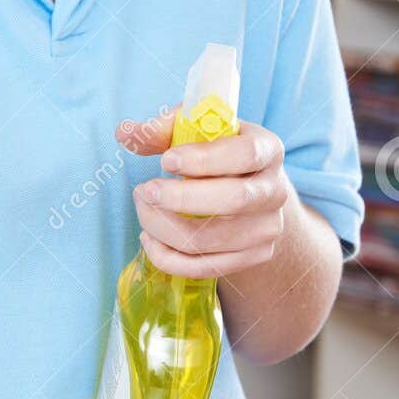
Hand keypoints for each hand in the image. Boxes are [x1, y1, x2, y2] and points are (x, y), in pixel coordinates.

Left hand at [115, 106, 289, 276]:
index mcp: (267, 149)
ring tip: (142, 209)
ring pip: (213, 240)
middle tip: (144, 191)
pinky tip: (149, 238)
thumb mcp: (196, 132)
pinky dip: (169, 257)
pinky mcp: (254, 256)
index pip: (244, 155)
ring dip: (166, 228)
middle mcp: (275, 190)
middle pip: (233, 201)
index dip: (204, 160)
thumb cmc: (217, 154)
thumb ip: (161, 131)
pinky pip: (206, 267)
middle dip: (181, 199)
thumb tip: (124, 132)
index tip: (166, 161)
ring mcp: (267, 228)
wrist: (250, 191)